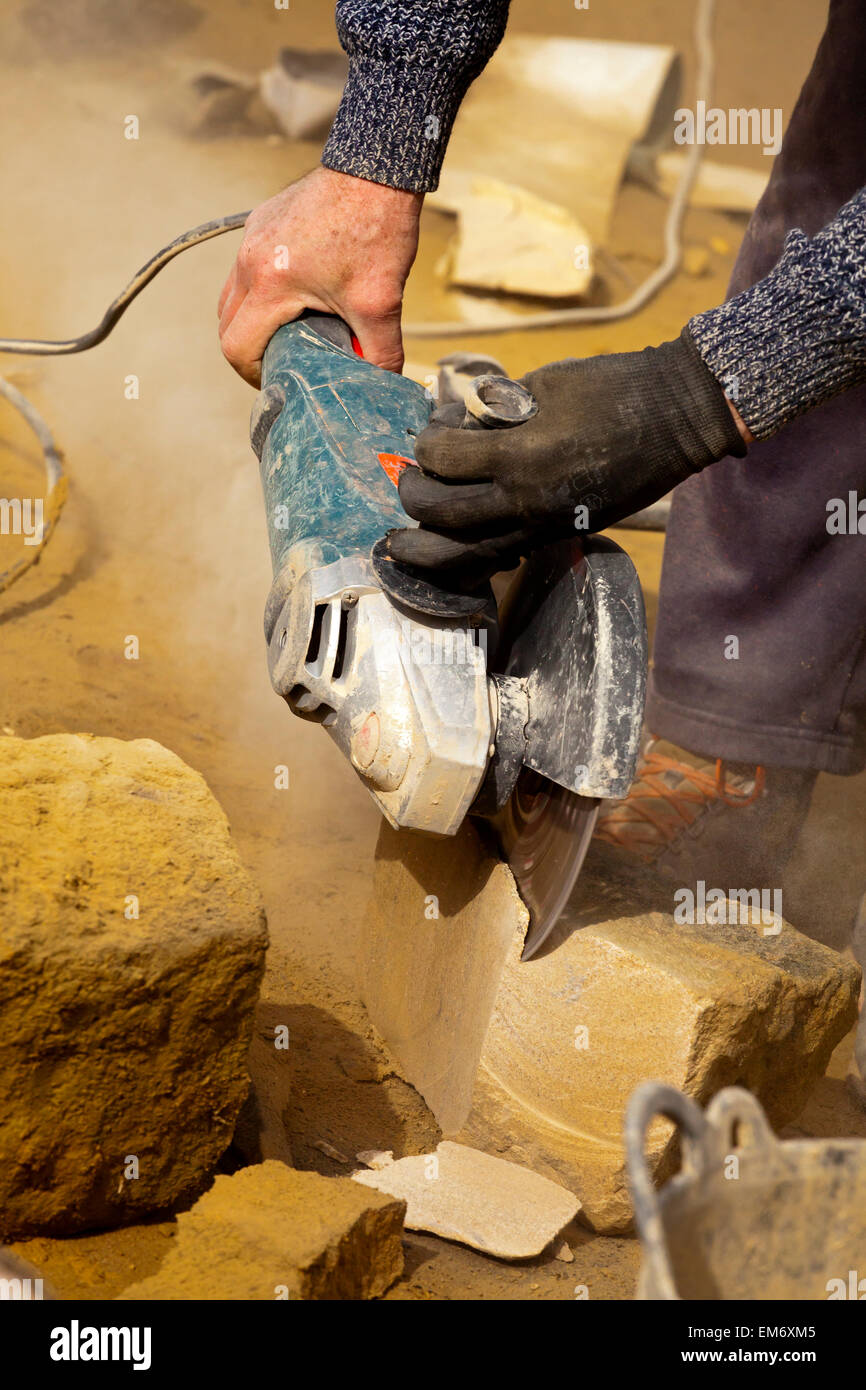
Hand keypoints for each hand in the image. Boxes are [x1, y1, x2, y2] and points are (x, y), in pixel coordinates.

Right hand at [218, 166, 422, 385]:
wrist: (379, 167)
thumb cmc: (377, 230)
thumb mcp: (382, 304)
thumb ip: (380, 353)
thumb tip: (381, 386)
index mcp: (270, 283)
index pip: (236, 346)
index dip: (252, 374)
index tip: (277, 380)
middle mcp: (249, 259)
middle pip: (226, 323)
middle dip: (249, 350)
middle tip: (281, 362)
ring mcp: (251, 236)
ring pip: (231, 294)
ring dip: (252, 320)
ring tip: (287, 333)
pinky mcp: (261, 220)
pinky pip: (247, 267)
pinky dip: (261, 290)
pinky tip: (297, 295)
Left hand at [387, 329, 748, 577]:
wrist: (679, 421)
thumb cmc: (616, 389)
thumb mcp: (547, 383)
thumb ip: (497, 408)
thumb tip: (459, 425)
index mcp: (523, 455)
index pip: (444, 460)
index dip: (427, 442)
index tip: (434, 426)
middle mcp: (527, 500)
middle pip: (441, 517)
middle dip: (412, 497)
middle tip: (409, 479)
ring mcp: (543, 526)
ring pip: (464, 557)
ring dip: (425, 550)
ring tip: (401, 542)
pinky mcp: (557, 536)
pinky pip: (498, 560)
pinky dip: (465, 560)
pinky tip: (450, 549)